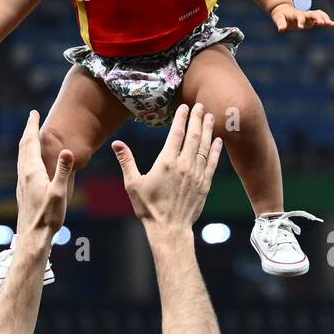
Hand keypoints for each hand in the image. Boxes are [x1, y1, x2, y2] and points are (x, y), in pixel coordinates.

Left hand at [16, 109, 73, 239]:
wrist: (33, 237)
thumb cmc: (48, 217)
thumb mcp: (59, 193)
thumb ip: (63, 171)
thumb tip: (66, 151)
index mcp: (32, 172)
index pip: (31, 142)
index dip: (33, 126)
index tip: (34, 113)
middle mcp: (24, 174)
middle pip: (24, 146)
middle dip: (28, 130)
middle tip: (33, 117)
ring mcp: (21, 183)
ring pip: (21, 156)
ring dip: (26, 142)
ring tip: (31, 134)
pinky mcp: (22, 191)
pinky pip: (23, 166)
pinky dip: (26, 155)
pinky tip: (30, 161)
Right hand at [112, 102, 221, 230]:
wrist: (169, 229)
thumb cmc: (148, 208)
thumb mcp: (133, 184)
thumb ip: (127, 161)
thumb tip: (116, 144)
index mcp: (166, 162)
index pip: (176, 134)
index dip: (181, 118)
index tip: (185, 107)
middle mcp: (184, 165)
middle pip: (193, 136)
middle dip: (197, 118)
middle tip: (200, 105)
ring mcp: (196, 174)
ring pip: (204, 146)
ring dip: (207, 130)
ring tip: (209, 117)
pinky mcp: (204, 184)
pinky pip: (212, 162)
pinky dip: (215, 149)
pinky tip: (217, 140)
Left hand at [271, 2, 333, 31]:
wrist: (284, 10)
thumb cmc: (280, 15)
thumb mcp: (278, 18)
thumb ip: (281, 24)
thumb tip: (281, 30)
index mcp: (296, 14)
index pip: (300, 16)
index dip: (301, 21)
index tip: (301, 27)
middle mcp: (304, 14)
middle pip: (313, 14)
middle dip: (318, 18)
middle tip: (322, 24)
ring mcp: (309, 16)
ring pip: (319, 15)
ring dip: (325, 19)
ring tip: (332, 24)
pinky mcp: (311, 19)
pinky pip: (320, 18)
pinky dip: (326, 20)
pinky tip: (333, 24)